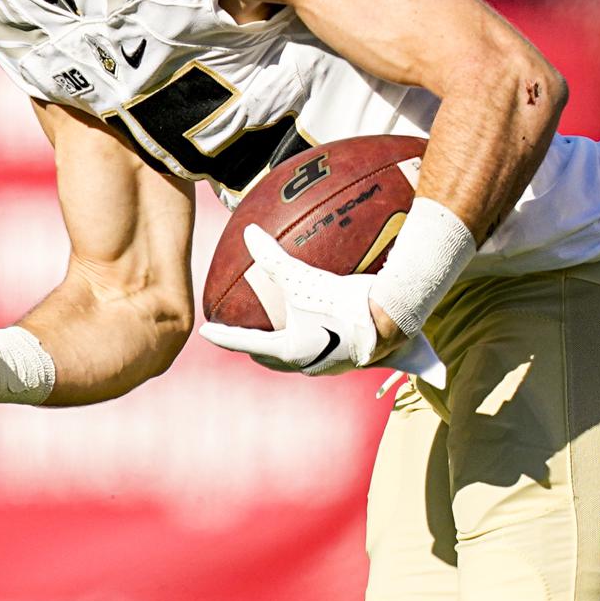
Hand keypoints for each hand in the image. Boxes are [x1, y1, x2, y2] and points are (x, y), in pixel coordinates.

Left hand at [198, 225, 396, 375]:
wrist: (394, 320)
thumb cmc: (345, 302)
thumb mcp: (304, 279)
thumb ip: (274, 258)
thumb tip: (249, 233)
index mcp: (289, 350)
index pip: (245, 342)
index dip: (224, 336)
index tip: (205, 331)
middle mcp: (307, 364)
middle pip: (271, 358)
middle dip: (257, 347)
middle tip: (247, 333)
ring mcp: (332, 367)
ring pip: (299, 360)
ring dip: (288, 348)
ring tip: (284, 331)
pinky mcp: (355, 362)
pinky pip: (329, 355)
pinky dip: (319, 344)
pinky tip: (331, 333)